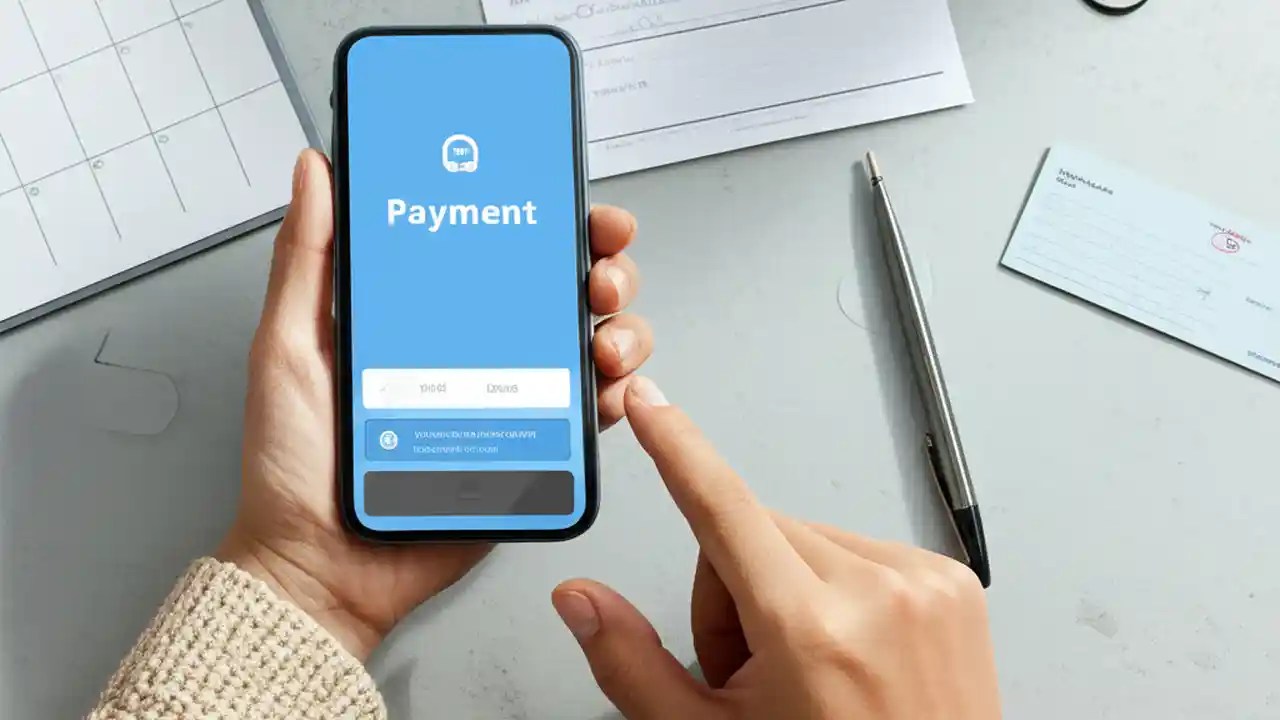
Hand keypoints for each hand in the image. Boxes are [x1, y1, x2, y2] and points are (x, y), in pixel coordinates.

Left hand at [217, 149, 651, 659]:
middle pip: (562, 287)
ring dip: (620, 328)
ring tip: (603, 339)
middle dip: (602, 267)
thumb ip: (306, 259)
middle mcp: (475, 348)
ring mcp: (506, 398)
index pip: (500, 247)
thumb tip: (316, 173)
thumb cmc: (295, 467)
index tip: (574, 205)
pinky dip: (612, 396)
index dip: (549, 218)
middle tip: (598, 272)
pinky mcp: (527, 452)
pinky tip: (608, 387)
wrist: (321, 567)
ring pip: (589, 343)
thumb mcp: (288, 347)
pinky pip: (586, 416)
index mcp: (426, 314)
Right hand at [552, 378, 1000, 718]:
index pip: (721, 507)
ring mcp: (924, 583)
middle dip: (731, 585)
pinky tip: (848, 650)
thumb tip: (581, 599)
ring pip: (804, 536)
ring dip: (786, 585)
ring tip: (807, 666)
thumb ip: (632, 663)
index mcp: (811, 631)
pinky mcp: (952, 581)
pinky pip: (860, 549)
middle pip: (753, 529)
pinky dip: (839, 587)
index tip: (652, 405)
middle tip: (751, 665)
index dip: (677, 448)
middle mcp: (877, 594)